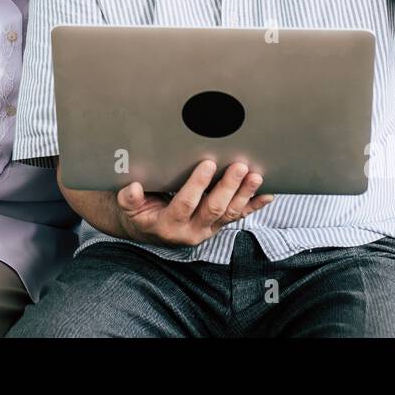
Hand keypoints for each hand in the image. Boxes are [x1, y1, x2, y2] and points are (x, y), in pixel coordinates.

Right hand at [114, 160, 273, 246]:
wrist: (147, 229)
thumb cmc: (138, 212)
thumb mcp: (127, 207)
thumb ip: (129, 199)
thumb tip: (134, 188)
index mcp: (168, 225)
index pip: (185, 204)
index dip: (197, 185)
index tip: (207, 163)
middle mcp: (191, 231)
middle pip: (213, 209)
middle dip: (228, 186)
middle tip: (239, 165)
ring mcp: (207, 229)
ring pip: (229, 212)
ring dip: (244, 194)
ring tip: (255, 175)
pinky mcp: (217, 226)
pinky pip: (238, 216)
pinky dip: (254, 205)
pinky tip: (267, 194)